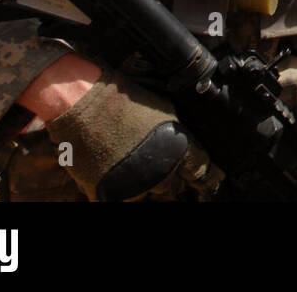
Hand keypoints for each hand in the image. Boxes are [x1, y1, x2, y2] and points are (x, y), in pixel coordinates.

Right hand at [45, 68, 222, 200]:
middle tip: (153, 159)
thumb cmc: (123, 100)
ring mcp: (133, 186)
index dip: (208, 177)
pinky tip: (111, 165)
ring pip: (144, 192)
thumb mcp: (164, 110)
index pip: (202, 172)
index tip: (212, 183)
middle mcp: (160, 173)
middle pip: (170, 185)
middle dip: (166, 175)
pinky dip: (117, 186)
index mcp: (178, 150)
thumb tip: (189, 147)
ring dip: (140, 181)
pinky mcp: (108, 194)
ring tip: (126, 156)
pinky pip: (120, 196)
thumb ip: (178, 135)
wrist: (84, 103)